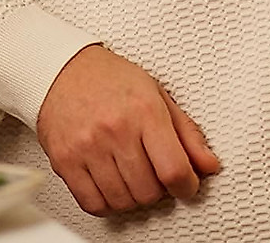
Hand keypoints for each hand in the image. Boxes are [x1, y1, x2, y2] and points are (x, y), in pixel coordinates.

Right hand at [36, 45, 219, 216]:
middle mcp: (115, 129)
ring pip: (123, 201)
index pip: (175, 170)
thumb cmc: (109, 78)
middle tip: (151, 172)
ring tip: (129, 174)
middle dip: (157, 189)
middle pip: (149, 191)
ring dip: (132, 196)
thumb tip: (208, 165)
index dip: (187, 186)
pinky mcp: (65, 160)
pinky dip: (106, 203)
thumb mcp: (155, 93)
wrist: (61, 66)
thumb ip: (186, 132)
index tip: (185, 184)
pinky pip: (93, 203)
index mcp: (143, 110)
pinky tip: (109, 184)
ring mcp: (88, 146)